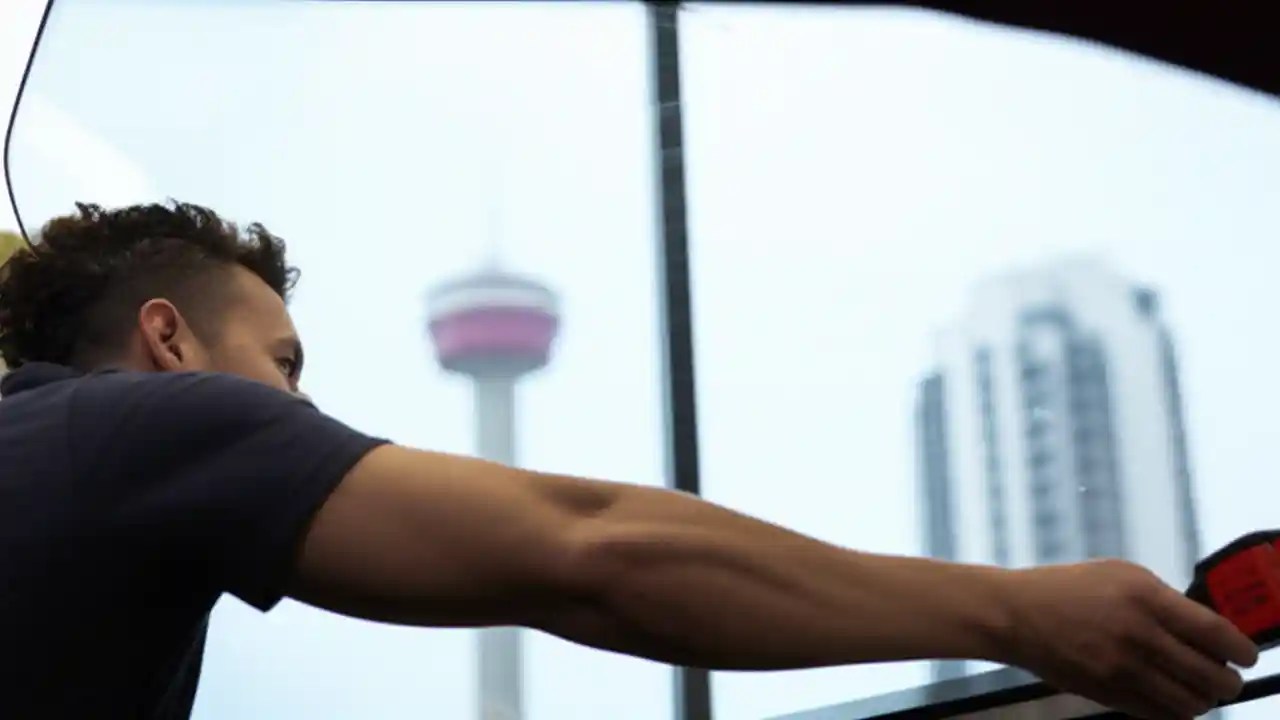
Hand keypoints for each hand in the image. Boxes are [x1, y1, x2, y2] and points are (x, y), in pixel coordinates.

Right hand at [996, 559, 1257, 718]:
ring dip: (1204, 700)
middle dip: (1229, 681)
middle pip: (1211, 676)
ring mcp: (1121, 669)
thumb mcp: (1121, 575)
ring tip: (1200, 689)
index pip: (1216, 634)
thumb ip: (1166, 599)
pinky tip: (1170, 696)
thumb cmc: (1068, 588)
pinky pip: (1159, 715)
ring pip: (1190, 704)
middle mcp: (1138, 635)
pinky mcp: (1106, 693)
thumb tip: (1208, 630)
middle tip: (1228, 676)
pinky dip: (1174, 711)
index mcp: (1145, 598)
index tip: (1247, 654)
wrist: (1015, 614)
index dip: (1243, 650)